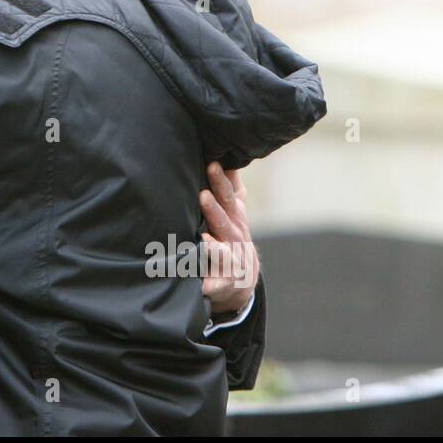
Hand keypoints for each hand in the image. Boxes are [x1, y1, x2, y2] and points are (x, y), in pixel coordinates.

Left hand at [199, 162, 259, 314]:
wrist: (240, 279)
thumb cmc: (230, 237)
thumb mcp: (234, 211)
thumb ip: (230, 187)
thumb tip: (227, 157)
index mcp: (233, 219)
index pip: (227, 197)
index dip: (221, 182)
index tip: (212, 165)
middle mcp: (233, 239)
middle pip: (223, 222)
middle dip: (213, 209)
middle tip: (202, 195)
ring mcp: (230, 262)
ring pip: (221, 253)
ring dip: (213, 246)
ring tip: (204, 239)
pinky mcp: (221, 284)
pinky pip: (214, 285)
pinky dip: (209, 285)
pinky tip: (203, 284)